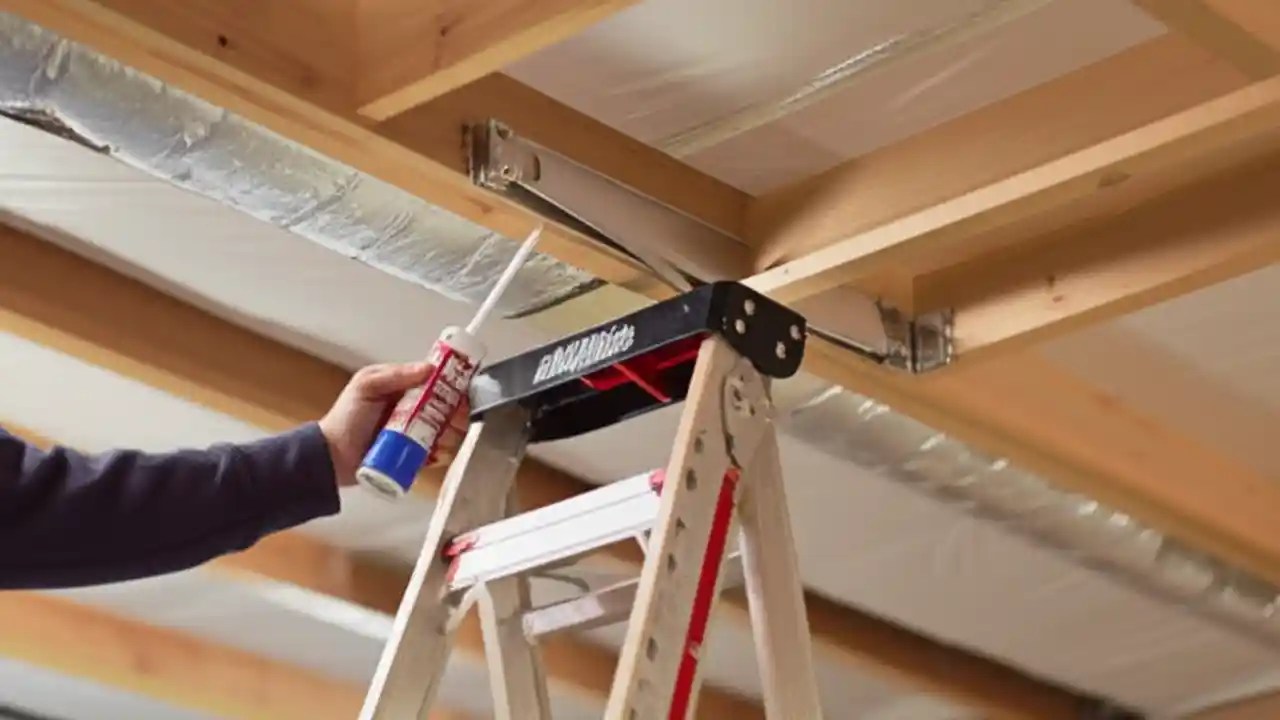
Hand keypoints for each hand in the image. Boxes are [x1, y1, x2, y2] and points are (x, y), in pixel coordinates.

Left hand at [319, 362, 470, 486]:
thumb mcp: (366, 386)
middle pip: (445, 407)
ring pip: (443, 430)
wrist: (332, 457)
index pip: (434, 381)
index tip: (463, 390)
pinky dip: (439, 453)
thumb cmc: (346, 418)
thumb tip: (429, 368)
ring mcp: (414, 431)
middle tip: (457, 418)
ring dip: (449, 434)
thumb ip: (395, 375)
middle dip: (455, 413)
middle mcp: (411, 408)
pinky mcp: (413, 454)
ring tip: (443, 438)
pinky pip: (434, 452)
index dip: (452, 384)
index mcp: (402, 387)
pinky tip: (436, 454)